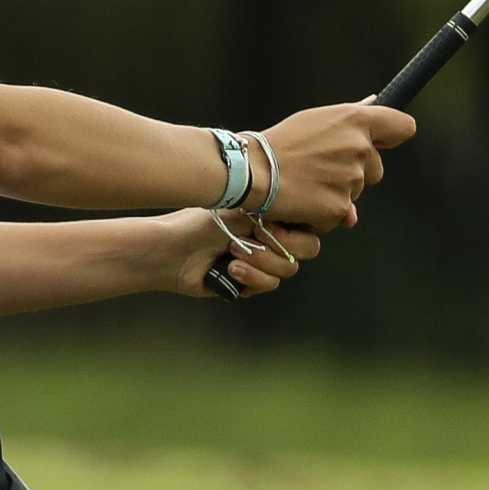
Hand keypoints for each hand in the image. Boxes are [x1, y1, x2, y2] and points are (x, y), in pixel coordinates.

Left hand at [159, 208, 320, 298]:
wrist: (174, 249)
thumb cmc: (205, 220)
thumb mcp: (246, 207)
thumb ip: (280, 207)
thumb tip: (314, 205)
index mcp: (275, 213)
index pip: (311, 220)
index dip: (311, 224)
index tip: (286, 223)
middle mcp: (274, 236)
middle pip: (308, 247)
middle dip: (285, 244)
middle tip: (261, 235)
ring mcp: (264, 261)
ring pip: (288, 268)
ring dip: (262, 261)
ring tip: (234, 252)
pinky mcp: (252, 283)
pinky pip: (269, 285)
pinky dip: (252, 276)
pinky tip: (232, 268)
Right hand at [257, 102, 416, 231]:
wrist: (252, 171)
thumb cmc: (280, 143)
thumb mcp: (315, 120)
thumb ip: (347, 124)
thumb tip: (374, 116)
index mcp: (355, 120)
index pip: (402, 127)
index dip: (392, 136)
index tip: (382, 142)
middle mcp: (359, 147)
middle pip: (375, 169)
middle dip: (354, 173)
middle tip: (319, 168)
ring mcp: (351, 179)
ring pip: (354, 193)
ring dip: (335, 193)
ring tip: (305, 182)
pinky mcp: (340, 207)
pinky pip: (339, 215)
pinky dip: (322, 213)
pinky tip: (302, 200)